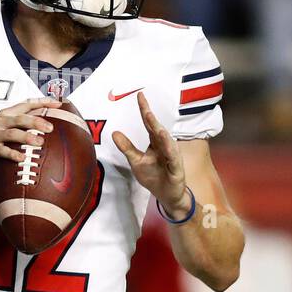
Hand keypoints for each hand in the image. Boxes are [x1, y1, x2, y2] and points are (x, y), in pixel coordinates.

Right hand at [0, 97, 60, 179]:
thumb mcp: (10, 134)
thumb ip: (25, 128)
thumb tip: (51, 128)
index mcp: (7, 115)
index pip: (26, 104)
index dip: (42, 102)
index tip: (58, 102)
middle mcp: (0, 122)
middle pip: (21, 118)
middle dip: (36, 121)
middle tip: (50, 128)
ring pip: (13, 133)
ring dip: (27, 137)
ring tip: (40, 143)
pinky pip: (2, 150)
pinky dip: (13, 154)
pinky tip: (23, 158)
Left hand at [113, 92, 190, 218]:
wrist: (168, 196)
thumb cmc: (154, 176)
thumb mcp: (136, 161)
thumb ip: (127, 147)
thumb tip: (114, 133)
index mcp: (155, 143)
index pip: (149, 123)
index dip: (144, 110)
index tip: (139, 95)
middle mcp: (164, 146)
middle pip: (157, 128)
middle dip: (150, 116)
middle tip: (143, 103)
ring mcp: (171, 156)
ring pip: (166, 141)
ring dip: (160, 131)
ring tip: (152, 120)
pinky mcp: (176, 168)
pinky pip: (172, 157)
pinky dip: (169, 149)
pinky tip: (164, 141)